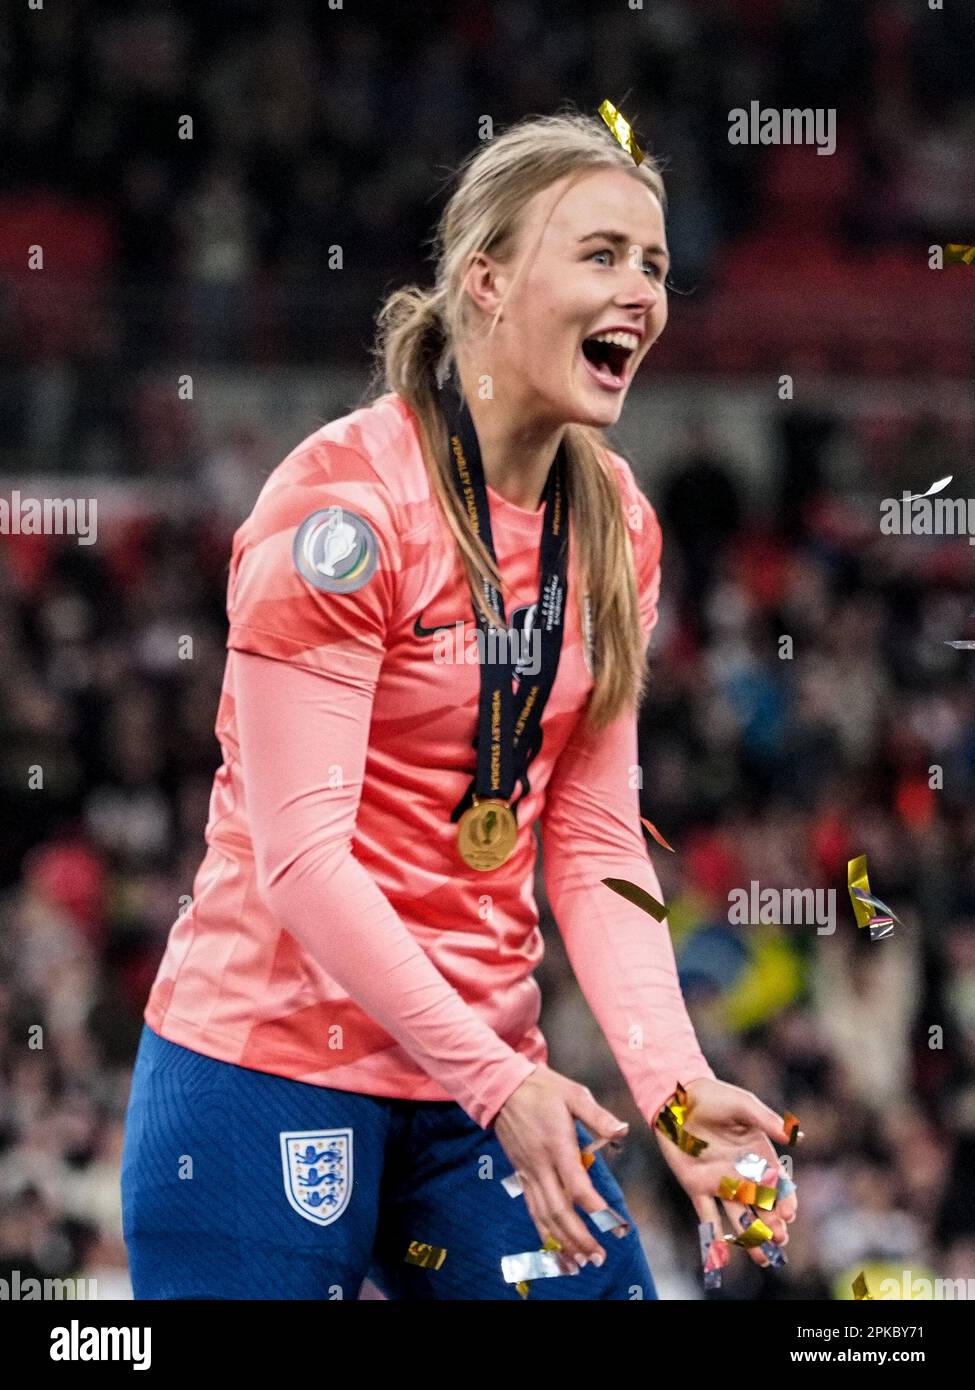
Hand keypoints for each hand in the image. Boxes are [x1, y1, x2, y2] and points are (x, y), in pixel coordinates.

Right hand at [494, 1063, 628, 1266]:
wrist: (502, 1087)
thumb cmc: (542, 1089)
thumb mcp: (573, 1093)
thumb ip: (598, 1116)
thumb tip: (622, 1131)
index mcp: (557, 1145)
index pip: (577, 1185)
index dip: (596, 1208)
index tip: (614, 1224)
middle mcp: (541, 1165)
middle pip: (559, 1210)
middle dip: (579, 1237)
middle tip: (599, 1257)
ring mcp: (528, 1172)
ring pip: (543, 1216)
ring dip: (562, 1242)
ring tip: (580, 1263)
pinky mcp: (522, 1175)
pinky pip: (532, 1209)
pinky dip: (544, 1232)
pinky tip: (555, 1247)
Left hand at [653, 1077, 798, 1267]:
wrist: (677, 1098)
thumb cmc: (714, 1097)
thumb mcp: (743, 1105)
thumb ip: (766, 1120)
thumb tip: (794, 1135)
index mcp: (759, 1155)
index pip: (777, 1183)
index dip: (785, 1199)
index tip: (789, 1212)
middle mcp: (742, 1174)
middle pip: (762, 1205)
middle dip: (772, 1223)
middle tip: (779, 1238)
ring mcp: (720, 1183)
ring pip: (739, 1216)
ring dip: (751, 1236)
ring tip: (762, 1257)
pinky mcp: (697, 1186)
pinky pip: (707, 1215)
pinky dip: (714, 1235)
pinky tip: (722, 1255)